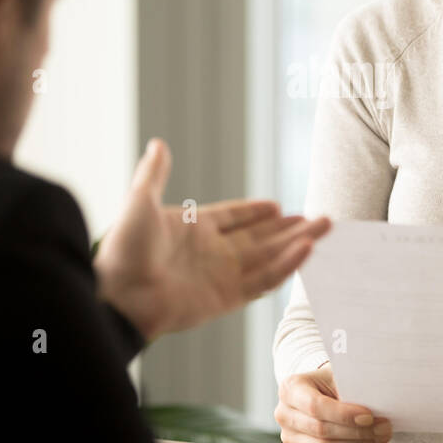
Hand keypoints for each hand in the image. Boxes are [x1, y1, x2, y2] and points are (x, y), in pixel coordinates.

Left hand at [95, 138, 331, 341]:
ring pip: (269, 256)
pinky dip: (287, 265)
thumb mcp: (139, 202)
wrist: (117, 295)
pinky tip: (306, 249)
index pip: (233, 217)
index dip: (254, 212)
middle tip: (321, 217)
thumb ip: (154, 175)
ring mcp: (221, 276)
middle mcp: (212, 253)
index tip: (277, 206)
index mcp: (193, 229)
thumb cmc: (122, 249)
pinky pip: (264, 279)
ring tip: (326, 226)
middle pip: (260, 238)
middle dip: (290, 228)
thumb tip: (157, 143)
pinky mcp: (226, 299)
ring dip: (297, 242)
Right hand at [276, 364, 391, 442]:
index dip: (344, 414)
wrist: (320, 391)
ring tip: (378, 439)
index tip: (369, 416)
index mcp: (291, 388)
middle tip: (382, 428)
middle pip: (320, 430)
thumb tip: (377, 403)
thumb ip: (352, 386)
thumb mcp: (339, 374)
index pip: (315, 405)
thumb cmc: (331, 381)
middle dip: (357, 432)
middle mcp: (284, 413)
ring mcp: (289, 437)